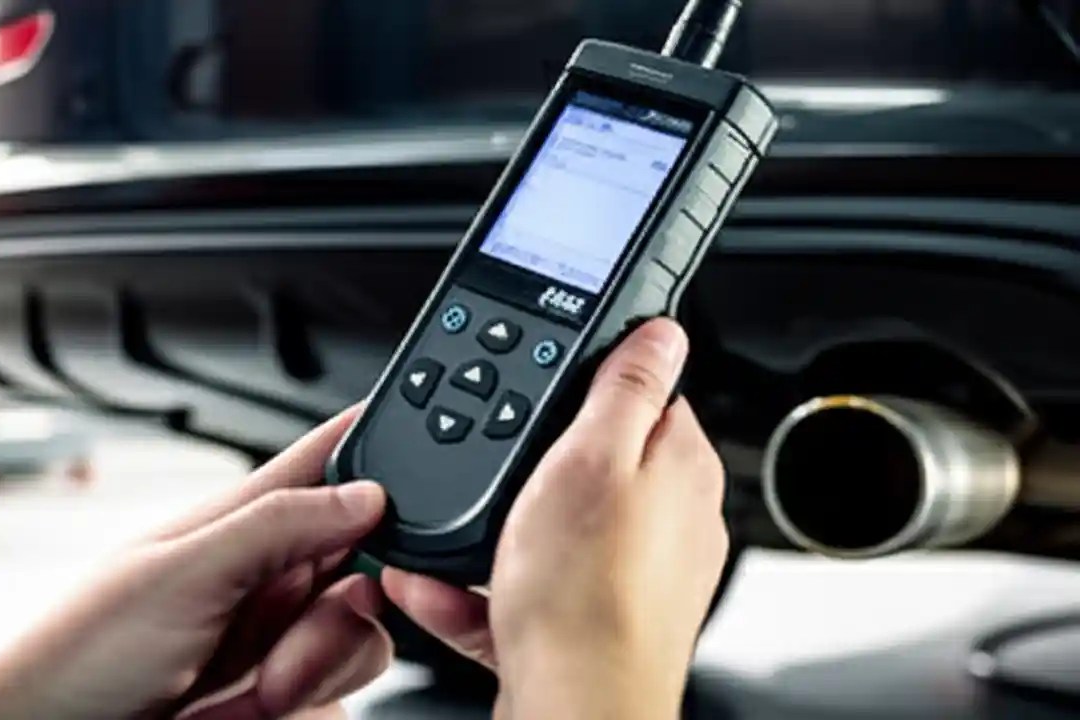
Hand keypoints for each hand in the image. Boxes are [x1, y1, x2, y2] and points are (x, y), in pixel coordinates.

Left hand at [0, 409, 392, 719]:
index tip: (427, 472)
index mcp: (240, 518)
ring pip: (360, 629)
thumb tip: (367, 491)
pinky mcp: (275, 688)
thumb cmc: (76, 656)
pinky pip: (339, 683)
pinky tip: (256, 703)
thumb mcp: (180, 575)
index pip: (328, 458)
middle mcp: (265, 569)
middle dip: (348, 605)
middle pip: (367, 558)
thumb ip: (275, 525)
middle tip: (305, 634)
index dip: (381, 449)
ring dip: (324, 661)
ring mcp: (272, 632)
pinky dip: (315, 694)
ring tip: (263, 688)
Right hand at [382, 318, 727, 719]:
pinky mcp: (593, 621)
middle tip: (487, 465)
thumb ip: (626, 386)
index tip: (543, 391)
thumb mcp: (592, 456)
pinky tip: (435, 587)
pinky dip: (479, 587)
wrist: (574, 706)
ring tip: (447, 531)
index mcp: (679, 469)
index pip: (645, 397)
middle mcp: (669, 522)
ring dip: (493, 530)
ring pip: (551, 530)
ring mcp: (632, 575)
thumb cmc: (587, 593)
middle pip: (592, 464)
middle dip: (529, 465)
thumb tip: (661, 331)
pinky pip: (529, 588)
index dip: (587, 388)